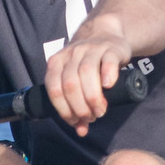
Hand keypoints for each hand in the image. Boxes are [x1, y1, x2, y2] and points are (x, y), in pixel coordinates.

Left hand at [44, 15, 132, 136]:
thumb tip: (81, 131)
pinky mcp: (111, 48)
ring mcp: (91, 49)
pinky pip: (107, 61)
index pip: (54, 90)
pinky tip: (108, 86)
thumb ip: (76, 104)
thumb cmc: (89, 63)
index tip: (77, 121)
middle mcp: (71, 54)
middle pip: (70, 84)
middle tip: (91, 116)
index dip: (64, 110)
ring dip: (93, 97)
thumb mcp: (77, 80)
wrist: (105, 33)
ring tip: (100, 110)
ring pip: (87, 73)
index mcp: (56, 63)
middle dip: (80, 106)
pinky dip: (107, 75)